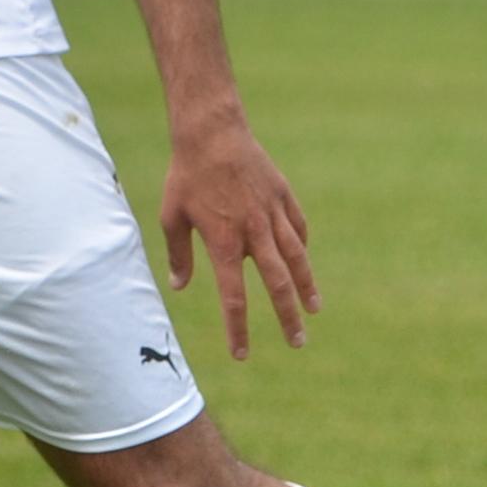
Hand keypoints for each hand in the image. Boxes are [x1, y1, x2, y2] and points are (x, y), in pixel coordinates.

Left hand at [158, 110, 315, 359]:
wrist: (212, 132)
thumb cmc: (186, 175)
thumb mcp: (172, 216)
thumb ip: (178, 254)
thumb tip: (178, 286)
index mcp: (225, 243)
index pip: (234, 298)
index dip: (238, 330)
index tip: (242, 355)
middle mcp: (254, 232)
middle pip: (277, 285)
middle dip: (287, 317)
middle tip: (297, 342)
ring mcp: (273, 213)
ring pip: (297, 258)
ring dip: (307, 286)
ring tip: (314, 309)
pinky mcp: (283, 195)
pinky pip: (297, 227)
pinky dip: (301, 245)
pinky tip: (303, 259)